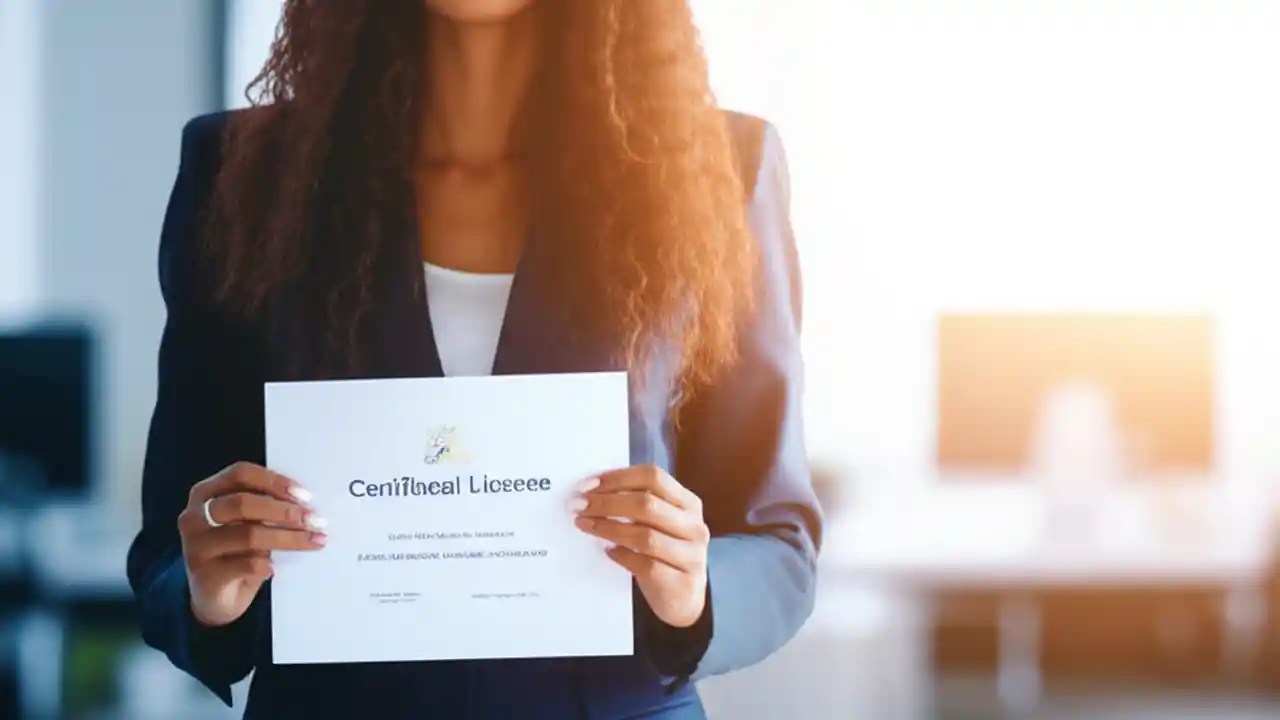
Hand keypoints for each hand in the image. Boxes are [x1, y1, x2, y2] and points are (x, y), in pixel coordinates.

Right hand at [178, 462, 325, 627]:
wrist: (212, 597)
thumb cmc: (235, 551)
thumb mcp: (246, 523)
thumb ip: (265, 508)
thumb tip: (307, 503)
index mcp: (206, 493)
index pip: (240, 474)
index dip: (274, 481)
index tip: (303, 494)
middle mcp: (195, 516)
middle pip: (242, 503)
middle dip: (283, 510)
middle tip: (313, 520)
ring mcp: (197, 546)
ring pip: (248, 535)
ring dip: (288, 537)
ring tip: (313, 541)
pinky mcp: (205, 575)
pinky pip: (243, 566)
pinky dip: (266, 565)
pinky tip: (277, 568)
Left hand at [572, 465, 708, 627]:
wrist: (684, 601)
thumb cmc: (664, 555)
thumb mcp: (660, 524)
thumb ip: (637, 505)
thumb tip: (592, 490)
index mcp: (689, 504)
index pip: (653, 478)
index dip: (618, 478)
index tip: (589, 484)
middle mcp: (694, 527)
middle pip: (647, 504)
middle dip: (607, 502)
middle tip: (579, 504)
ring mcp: (692, 556)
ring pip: (644, 536)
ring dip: (608, 528)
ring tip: (585, 524)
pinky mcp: (681, 583)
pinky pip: (645, 565)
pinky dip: (622, 555)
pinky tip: (607, 551)